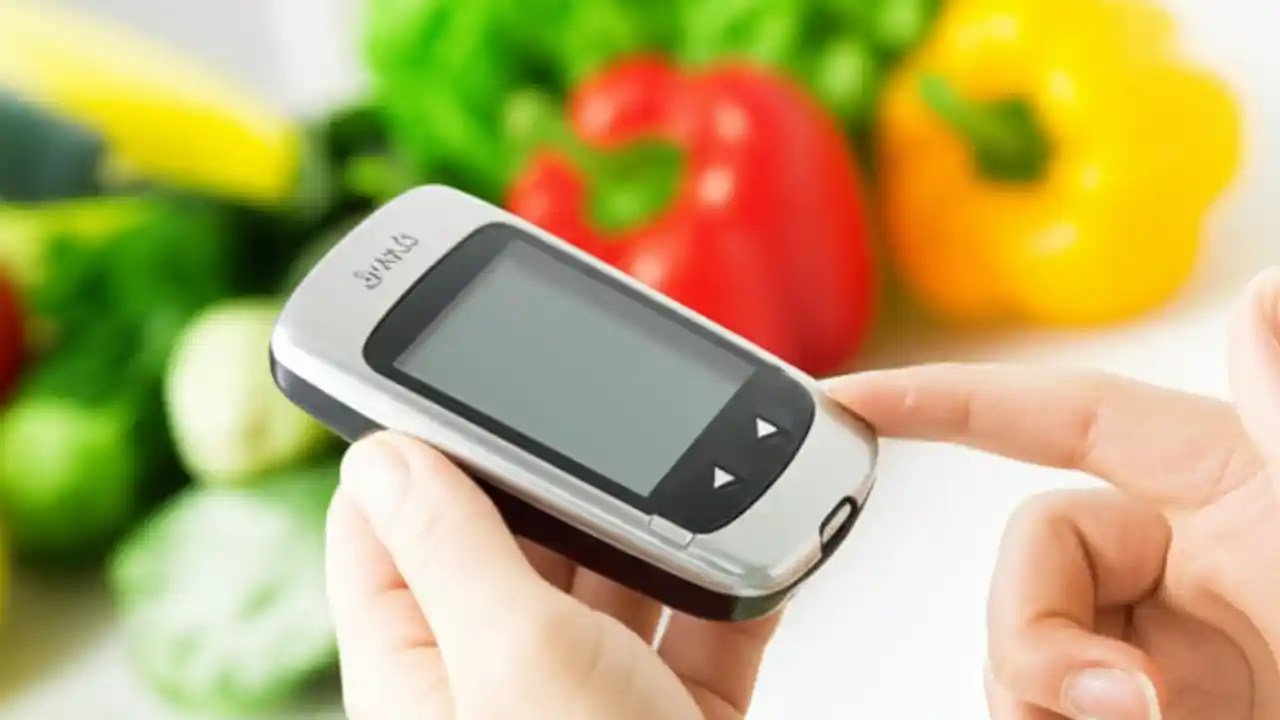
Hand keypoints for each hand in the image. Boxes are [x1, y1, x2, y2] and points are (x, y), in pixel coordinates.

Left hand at [325, 432, 779, 718]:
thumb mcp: (510, 660)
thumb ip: (451, 548)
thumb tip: (383, 451)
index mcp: (420, 662)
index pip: (383, 525)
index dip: (409, 441)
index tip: (444, 368)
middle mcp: (499, 672)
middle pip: (511, 531)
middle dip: (555, 471)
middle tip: (594, 407)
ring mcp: (590, 689)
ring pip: (609, 565)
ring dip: (650, 515)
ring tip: (687, 459)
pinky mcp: (673, 706)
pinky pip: (695, 617)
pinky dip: (728, 574)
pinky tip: (751, 536)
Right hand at [829, 269, 1279, 719]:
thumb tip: (1263, 299)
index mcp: (1224, 490)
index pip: (1057, 414)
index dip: (946, 398)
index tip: (852, 397)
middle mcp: (1179, 564)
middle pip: (1033, 552)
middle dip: (1040, 630)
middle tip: (1115, 705)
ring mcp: (1153, 650)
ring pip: (1023, 645)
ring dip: (1045, 694)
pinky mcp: (1131, 716)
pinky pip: (1037, 706)